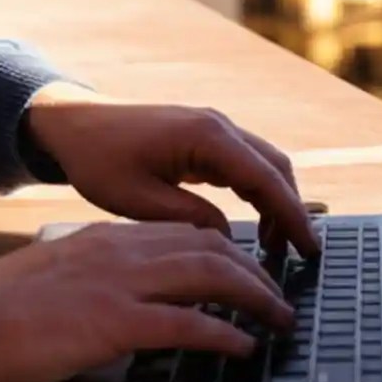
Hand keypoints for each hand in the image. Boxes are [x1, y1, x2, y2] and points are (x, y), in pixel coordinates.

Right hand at [0, 222, 293, 381]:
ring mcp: (120, 283)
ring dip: (255, 298)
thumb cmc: (0, 308)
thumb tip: (138, 295)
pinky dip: (224, 335)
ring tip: (278, 319)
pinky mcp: (113, 322)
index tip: (252, 269)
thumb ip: (104, 274)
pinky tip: (243, 348)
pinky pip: (188, 324)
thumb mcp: (62, 273)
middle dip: (255, 272)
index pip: (189, 233)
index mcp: (111, 237)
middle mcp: (123, 250)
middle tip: (278, 296)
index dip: (230, 251)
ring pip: (213, 276)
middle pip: (213, 248)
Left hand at [25, 83, 318, 256]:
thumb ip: (188, 219)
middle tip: (300, 255)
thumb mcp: (138, 201)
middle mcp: (220, 126)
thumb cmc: (98, 161)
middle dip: (293, 211)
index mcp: (206, 137)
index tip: (309, 248)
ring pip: (266, 166)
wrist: (73, 126)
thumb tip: (227, 239)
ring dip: (278, 204)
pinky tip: (256, 226)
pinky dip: (259, 195)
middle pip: (276, 169)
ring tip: (278, 249)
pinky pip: (247, 166)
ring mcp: (215, 129)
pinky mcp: (207, 138)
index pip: (266, 179)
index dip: (292, 216)